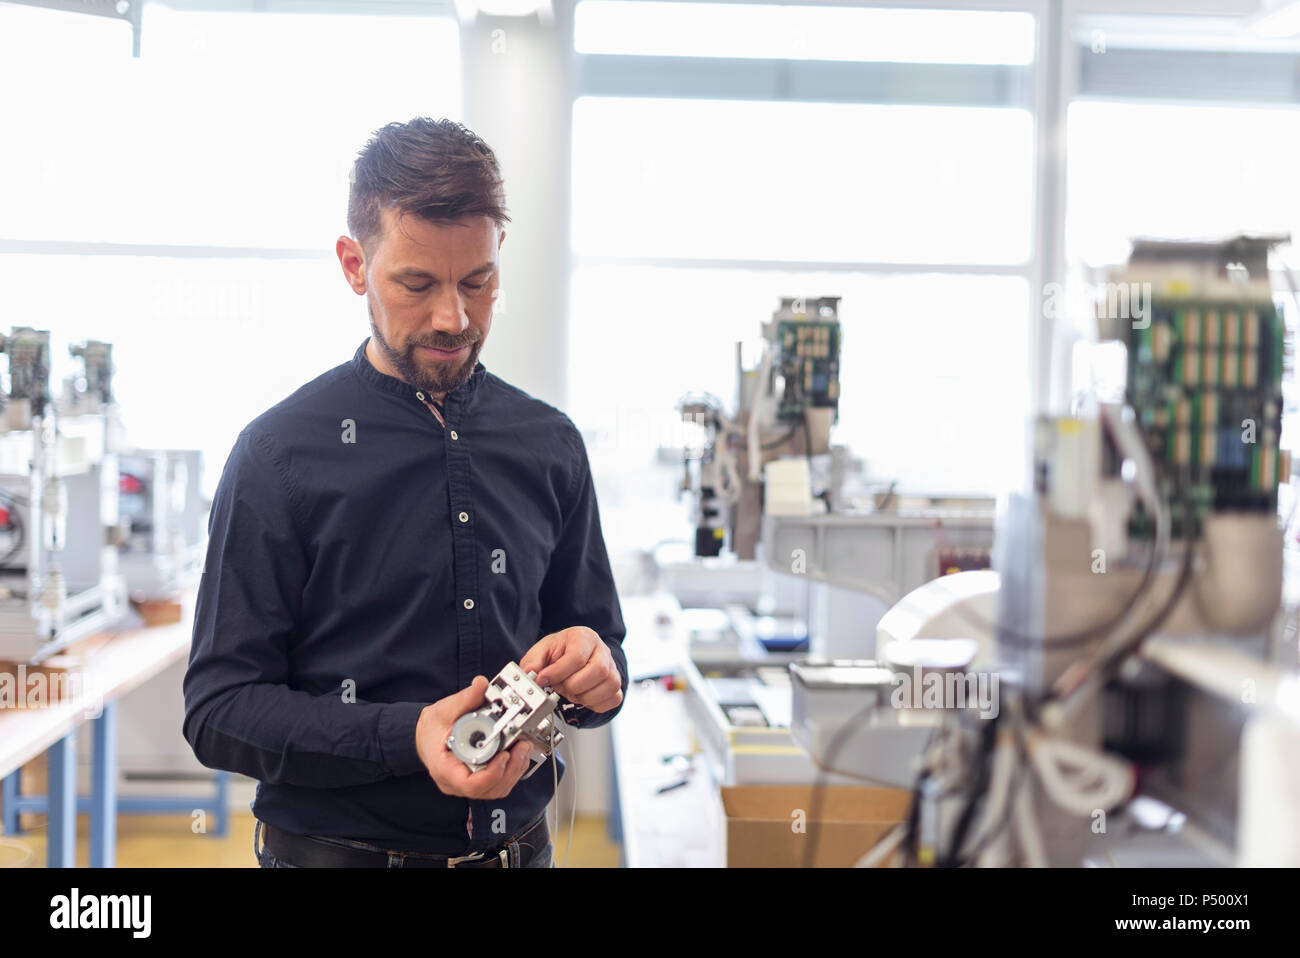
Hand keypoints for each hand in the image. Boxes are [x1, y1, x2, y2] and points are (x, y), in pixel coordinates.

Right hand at [415, 676, 533, 798]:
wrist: (426, 735)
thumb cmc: (432, 728)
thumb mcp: (444, 710)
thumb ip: (464, 699)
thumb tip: (481, 685)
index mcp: (444, 768)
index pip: (470, 785)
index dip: (492, 774)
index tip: (505, 755)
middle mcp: (456, 782)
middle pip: (488, 789)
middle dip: (510, 769)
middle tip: (522, 746)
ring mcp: (468, 784)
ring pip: (497, 789)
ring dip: (515, 770)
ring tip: (524, 748)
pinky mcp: (479, 781)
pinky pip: (499, 784)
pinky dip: (512, 770)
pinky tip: (519, 754)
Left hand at [520, 626, 622, 713]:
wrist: (574, 655)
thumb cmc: (560, 652)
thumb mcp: (542, 650)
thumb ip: (533, 662)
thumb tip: (530, 674)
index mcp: (584, 637)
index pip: (577, 656)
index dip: (558, 672)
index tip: (543, 680)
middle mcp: (602, 651)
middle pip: (598, 671)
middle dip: (572, 685)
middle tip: (559, 686)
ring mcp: (613, 668)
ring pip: (608, 686)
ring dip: (584, 696)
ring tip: (570, 691)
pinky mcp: (616, 685)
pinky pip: (614, 699)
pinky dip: (595, 704)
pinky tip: (582, 697)